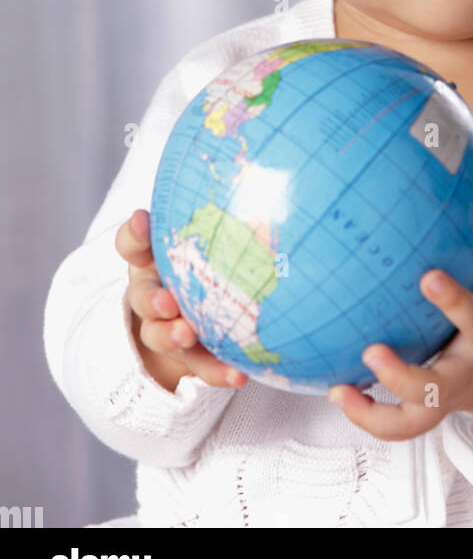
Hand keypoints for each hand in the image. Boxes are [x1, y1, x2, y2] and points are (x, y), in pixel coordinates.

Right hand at [116, 208, 247, 389]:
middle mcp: (152, 293)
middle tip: (166, 302)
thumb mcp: (202, 242)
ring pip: (161, 334)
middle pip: (142, 296)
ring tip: (186, 336)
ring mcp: (167, 327)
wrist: (195, 315)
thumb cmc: (202, 265)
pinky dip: (216, 371)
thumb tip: (253, 183)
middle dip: (152, 299)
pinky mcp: (189, 356)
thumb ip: (214, 222)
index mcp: (151, 261)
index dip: (134, 233)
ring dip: (172, 336)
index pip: (133, 243)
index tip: (141, 221)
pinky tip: (237, 375)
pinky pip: (200, 365)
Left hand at [327, 181, 472, 440]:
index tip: (427, 277)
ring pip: (414, 421)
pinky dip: (368, 415)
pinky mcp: (433, 409)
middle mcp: (470, 372)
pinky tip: (338, 392)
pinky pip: (400, 423)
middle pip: (437, 389)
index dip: (452, 301)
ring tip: (341, 390)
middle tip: (371, 351)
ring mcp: (450, 397)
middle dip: (402, 376)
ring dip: (375, 412)